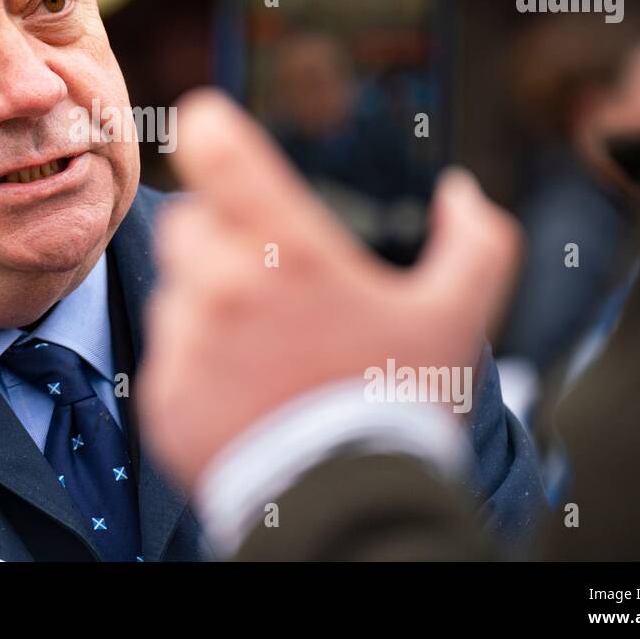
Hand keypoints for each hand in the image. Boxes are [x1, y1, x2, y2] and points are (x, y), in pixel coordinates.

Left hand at [137, 88, 522, 492]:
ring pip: (176, 291)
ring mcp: (187, 342)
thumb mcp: (457, 318)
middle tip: (270, 286)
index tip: (211, 131)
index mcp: (288, 251)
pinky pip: (168, 352)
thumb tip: (459, 192)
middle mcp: (223, 286)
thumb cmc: (400, 407)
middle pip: (188, 224)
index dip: (209, 130)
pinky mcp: (164, 393)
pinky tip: (244, 393)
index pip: (215, 149)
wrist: (347, 509)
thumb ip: (475, 243)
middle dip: (221, 242)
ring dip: (208, 306)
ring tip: (266, 354)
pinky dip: (197, 363)